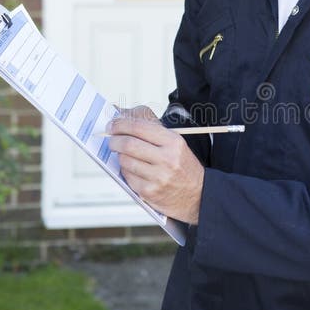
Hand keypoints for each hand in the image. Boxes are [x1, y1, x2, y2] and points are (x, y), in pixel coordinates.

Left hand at [106, 107, 203, 224]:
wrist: (198, 194)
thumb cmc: (182, 165)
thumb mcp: (174, 143)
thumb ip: (150, 129)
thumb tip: (121, 115)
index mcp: (173, 142)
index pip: (139, 127)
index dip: (120, 124)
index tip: (112, 125)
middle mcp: (167, 159)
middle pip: (128, 144)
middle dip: (114, 140)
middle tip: (111, 139)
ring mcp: (158, 177)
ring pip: (125, 160)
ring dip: (119, 156)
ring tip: (124, 154)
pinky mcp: (149, 192)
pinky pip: (127, 176)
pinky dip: (125, 170)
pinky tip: (133, 169)